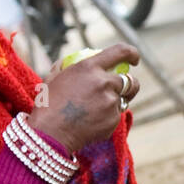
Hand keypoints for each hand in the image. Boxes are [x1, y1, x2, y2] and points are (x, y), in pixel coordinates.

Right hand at [26, 43, 141, 153]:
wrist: (50, 131)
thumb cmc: (49, 101)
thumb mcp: (56, 76)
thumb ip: (71, 65)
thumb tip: (81, 58)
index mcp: (89, 67)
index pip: (120, 52)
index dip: (132, 54)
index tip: (134, 59)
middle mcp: (104, 83)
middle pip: (131, 81)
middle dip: (129, 85)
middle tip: (121, 89)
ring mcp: (111, 103)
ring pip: (123, 100)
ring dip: (115, 101)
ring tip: (95, 107)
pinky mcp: (114, 120)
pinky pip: (116, 115)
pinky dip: (107, 116)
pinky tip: (91, 120)